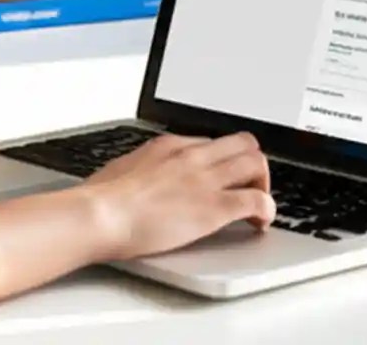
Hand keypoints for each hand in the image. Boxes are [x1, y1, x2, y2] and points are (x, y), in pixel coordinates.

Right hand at [81, 132, 275, 261]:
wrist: (99, 214)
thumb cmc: (100, 199)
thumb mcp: (122, 170)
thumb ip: (140, 171)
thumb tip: (138, 181)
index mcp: (168, 146)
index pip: (210, 143)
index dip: (221, 161)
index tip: (220, 175)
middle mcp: (192, 156)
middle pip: (243, 143)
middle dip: (251, 164)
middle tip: (247, 185)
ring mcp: (206, 180)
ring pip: (256, 164)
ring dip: (263, 184)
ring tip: (257, 205)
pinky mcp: (214, 207)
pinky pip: (257, 201)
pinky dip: (267, 211)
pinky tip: (260, 222)